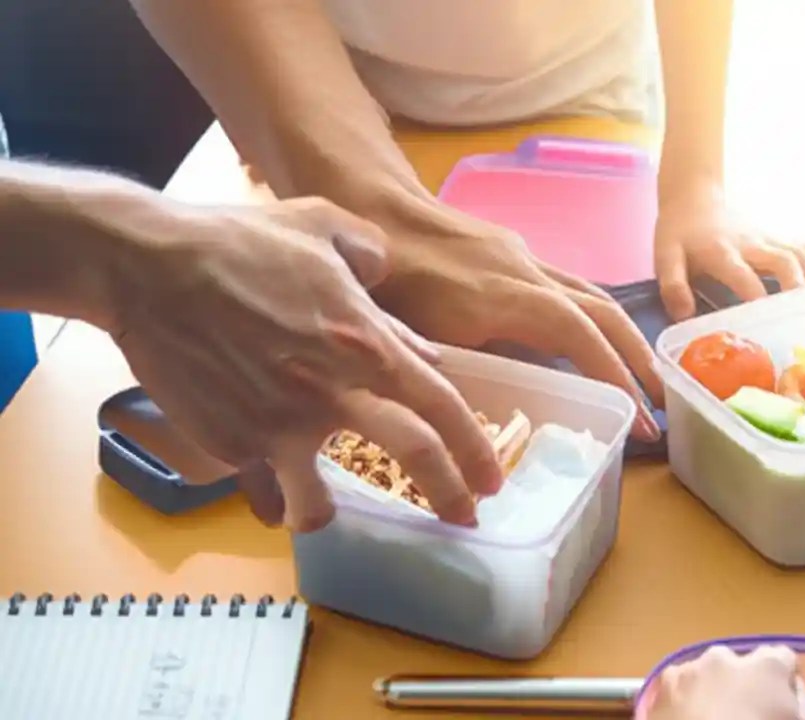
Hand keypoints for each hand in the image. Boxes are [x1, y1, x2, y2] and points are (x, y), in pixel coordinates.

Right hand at [110, 197, 502, 529]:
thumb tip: (400, 306)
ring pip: (321, 501)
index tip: (492, 478)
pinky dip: (270, 501)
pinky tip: (272, 495)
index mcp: (364, 342)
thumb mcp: (324, 227)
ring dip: (328, 512)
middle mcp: (331, 392)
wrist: (148, 267)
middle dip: (449, 495)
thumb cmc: (239, 241)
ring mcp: (278, 426)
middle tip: (464, 518)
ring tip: (326, 511)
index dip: (476, 447)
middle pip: (413, 454)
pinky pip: (261, 492)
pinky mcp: (230, 444)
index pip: (442, 404)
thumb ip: (377, 264)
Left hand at [366, 199, 664, 440]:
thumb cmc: (384, 280)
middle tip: (662, 403)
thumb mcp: (415, 338)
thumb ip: (465, 371)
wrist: (371, 206)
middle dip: (638, 360)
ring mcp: (525, 257)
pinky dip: (592, 320)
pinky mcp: (515, 252)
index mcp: (505, 296)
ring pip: (593, 296)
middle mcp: (529, 272)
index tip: (641, 418)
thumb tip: (502, 411)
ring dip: (622, 339)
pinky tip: (588, 345)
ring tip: (640, 379)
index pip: (580, 335)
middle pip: (604, 312)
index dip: (615, 376)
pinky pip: (570, 287)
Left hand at [646, 645, 804, 719]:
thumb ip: (803, 703)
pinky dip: (683, 701)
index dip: (784, 682)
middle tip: (741, 716)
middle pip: (742, 666)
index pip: (784, 660)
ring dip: (711, 691)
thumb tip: (794, 687)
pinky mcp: (662, 686)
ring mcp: (690, 669)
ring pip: (707, 674)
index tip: (780, 704)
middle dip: (742, 685)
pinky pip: (679, 687)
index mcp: (767, 666)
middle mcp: (727, 656)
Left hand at [655, 181, 804, 320]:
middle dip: (798, 285)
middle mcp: (752, 244)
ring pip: (802, 255)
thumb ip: (672, 284)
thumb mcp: (665, 256)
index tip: (767, 317)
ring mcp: (770, 239)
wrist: (695, 196)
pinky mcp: (781, 239)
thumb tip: (684, 315)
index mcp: (722, 251)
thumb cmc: (679, 233)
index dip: (755, 294)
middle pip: (783, 261)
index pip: (741, 274)